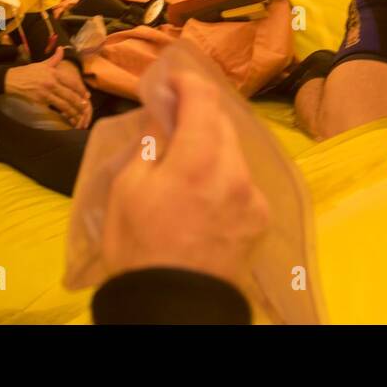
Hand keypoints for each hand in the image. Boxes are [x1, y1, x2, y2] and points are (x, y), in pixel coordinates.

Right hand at [4, 49, 90, 127]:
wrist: (12, 80)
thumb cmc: (28, 72)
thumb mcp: (42, 64)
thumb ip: (55, 58)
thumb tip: (62, 48)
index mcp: (54, 73)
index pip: (72, 82)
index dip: (81, 90)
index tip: (86, 95)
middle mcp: (51, 83)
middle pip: (70, 95)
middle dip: (79, 103)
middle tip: (86, 109)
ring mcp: (46, 94)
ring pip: (63, 105)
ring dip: (73, 112)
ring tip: (79, 117)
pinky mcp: (40, 102)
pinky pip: (53, 109)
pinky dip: (61, 115)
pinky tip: (66, 119)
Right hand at [101, 69, 268, 286]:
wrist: (173, 306)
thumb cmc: (140, 248)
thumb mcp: (127, 189)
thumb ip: (149, 148)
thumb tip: (162, 127)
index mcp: (200, 159)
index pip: (204, 99)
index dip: (188, 82)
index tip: (172, 80)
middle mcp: (236, 171)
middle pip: (223, 123)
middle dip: (200, 114)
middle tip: (175, 116)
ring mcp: (253, 197)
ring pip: (235, 152)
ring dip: (213, 145)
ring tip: (188, 156)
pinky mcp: (260, 220)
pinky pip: (243, 181)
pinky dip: (225, 174)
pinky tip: (205, 188)